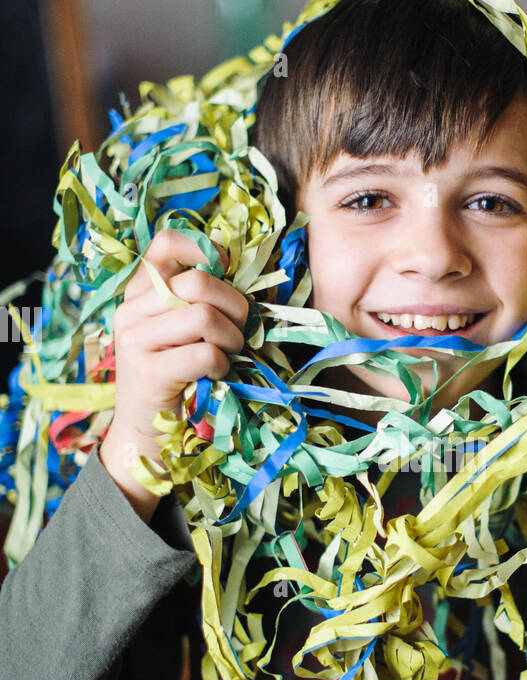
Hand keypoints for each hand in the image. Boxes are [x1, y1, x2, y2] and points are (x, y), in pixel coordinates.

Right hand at [99, 230, 247, 515]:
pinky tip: (216, 375)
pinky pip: (204, 354)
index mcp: (140, 293)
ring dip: (231, 338)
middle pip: (199, 282)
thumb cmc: (175, 379)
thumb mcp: (181, 333)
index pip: (166, 244)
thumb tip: (242, 279)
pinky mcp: (147, 372)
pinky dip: (221, 365)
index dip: (204, 250)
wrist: (144, 436)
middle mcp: (131, 310)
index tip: (225, 273)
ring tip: (229, 355)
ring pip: (203, 316)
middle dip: (234, 306)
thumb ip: (198, 302)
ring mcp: (134, 340)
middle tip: (240, 332)